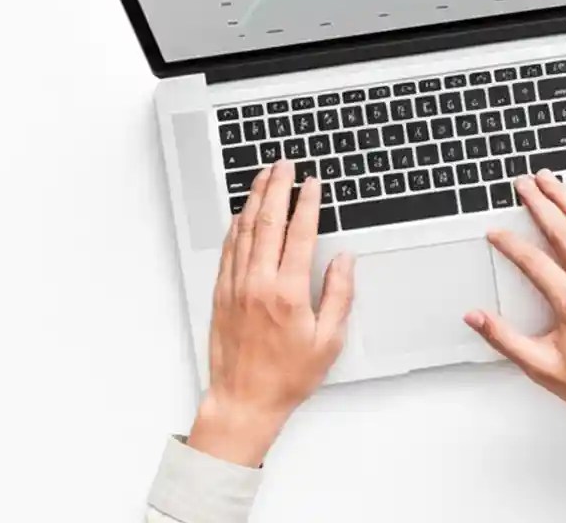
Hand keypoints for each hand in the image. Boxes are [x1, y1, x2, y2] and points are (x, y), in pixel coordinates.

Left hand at [187, 162, 354, 466]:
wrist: (243, 401)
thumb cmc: (287, 377)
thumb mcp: (329, 340)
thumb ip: (339, 295)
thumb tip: (344, 260)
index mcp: (288, 293)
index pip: (299, 234)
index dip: (307, 203)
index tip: (312, 184)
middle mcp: (258, 284)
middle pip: (268, 222)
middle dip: (277, 188)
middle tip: (284, 164)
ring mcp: (236, 286)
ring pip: (244, 230)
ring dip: (255, 199)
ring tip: (263, 176)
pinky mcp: (221, 294)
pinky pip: (228, 249)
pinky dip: (236, 226)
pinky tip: (242, 213)